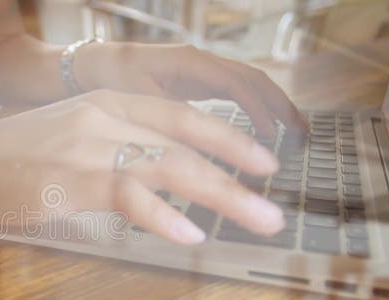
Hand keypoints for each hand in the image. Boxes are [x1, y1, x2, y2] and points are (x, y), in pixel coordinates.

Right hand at [0, 90, 285, 244]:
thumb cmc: (7, 156)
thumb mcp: (67, 135)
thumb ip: (109, 146)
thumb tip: (148, 177)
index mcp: (105, 103)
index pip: (181, 116)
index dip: (226, 137)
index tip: (260, 160)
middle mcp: (104, 118)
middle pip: (188, 141)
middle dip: (238, 172)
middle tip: (273, 201)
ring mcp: (89, 147)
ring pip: (171, 168)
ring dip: (222, 196)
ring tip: (258, 219)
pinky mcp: (71, 181)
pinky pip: (130, 196)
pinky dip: (163, 215)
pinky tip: (191, 233)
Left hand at [76, 43, 308, 137]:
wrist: (87, 67)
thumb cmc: (108, 78)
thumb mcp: (138, 100)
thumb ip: (168, 119)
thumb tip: (196, 147)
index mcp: (190, 62)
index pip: (238, 83)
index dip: (259, 110)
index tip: (272, 136)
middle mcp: (200, 62)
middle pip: (253, 80)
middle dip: (280, 107)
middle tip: (301, 138)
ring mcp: (200, 71)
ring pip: (247, 86)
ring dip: (272, 109)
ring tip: (293, 136)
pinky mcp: (195, 83)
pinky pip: (234, 94)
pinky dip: (253, 111)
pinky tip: (261, 134)